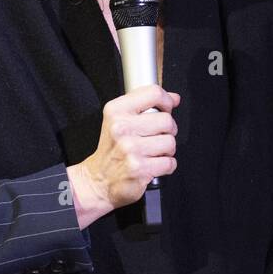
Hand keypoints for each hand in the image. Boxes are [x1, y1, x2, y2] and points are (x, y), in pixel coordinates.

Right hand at [66, 85, 179, 228]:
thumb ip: (145, 105)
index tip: (165, 109)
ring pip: (170, 142)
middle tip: (156, 137)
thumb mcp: (119, 119)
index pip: (153, 93)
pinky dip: (166, 166)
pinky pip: (169, 163)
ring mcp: (130, 149)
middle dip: (167, 131)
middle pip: (167, 120)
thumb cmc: (111, 149)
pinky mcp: (139, 169)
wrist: (98, 180)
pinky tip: (153, 165)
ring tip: (153, 152)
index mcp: (116, 111)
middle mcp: (121, 128)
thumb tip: (175, 98)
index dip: (166, 101)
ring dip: (167, 150)